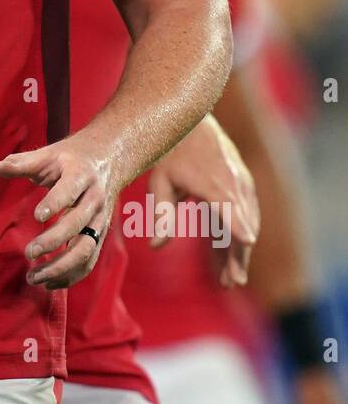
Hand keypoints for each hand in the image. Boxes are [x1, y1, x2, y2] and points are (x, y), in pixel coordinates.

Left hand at [0, 137, 114, 289]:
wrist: (110, 160)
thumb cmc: (71, 158)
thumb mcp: (49, 155)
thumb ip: (23, 162)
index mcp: (81, 175)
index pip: (69, 191)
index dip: (55, 204)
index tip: (37, 216)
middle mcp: (94, 199)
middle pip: (78, 224)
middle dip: (54, 241)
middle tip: (29, 253)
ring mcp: (100, 220)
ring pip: (86, 249)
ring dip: (61, 267)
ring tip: (34, 277)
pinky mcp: (99, 235)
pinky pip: (89, 261)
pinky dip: (71, 276)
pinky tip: (49, 284)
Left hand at [148, 113, 257, 287]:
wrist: (192, 120)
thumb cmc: (172, 152)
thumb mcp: (161, 181)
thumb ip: (162, 214)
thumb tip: (157, 246)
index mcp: (215, 185)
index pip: (230, 214)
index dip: (236, 235)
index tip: (242, 255)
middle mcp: (234, 185)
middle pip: (242, 227)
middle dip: (237, 257)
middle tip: (230, 282)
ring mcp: (242, 184)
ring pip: (247, 223)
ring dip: (239, 250)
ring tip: (229, 277)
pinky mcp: (243, 184)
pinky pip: (245, 214)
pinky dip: (239, 235)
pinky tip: (227, 255)